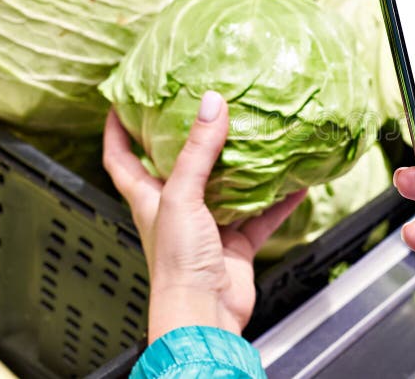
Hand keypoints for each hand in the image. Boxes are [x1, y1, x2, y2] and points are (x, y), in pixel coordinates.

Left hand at [103, 91, 305, 342]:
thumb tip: (212, 105)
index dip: (118, 130)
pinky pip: (261, 216)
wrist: (204, 311)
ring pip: (227, 189)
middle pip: (180, 168)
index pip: (121, 158)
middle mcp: (177, 210)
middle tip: (206, 111)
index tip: (124, 103)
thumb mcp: (181, 197)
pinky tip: (296, 185)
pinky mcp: (236, 244)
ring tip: (257, 138)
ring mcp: (208, 226)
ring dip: (243, 168)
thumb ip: (198, 151)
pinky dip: (278, 201)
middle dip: (190, 140)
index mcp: (149, 198)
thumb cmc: (177, 263)